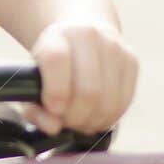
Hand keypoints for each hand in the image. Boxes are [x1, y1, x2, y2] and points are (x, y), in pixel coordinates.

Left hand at [22, 21, 138, 135]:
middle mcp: (88, 36)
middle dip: (75, 117)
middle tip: (67, 121)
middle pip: (88, 91)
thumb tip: (53, 127)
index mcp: (56, 37)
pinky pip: (125, 102)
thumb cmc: (52, 68)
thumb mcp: (32, 82)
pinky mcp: (132, 61)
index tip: (54, 109)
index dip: (56, 92)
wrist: (80, 38)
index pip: (57, 60)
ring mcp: (114, 47)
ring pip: (109, 102)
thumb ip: (34, 109)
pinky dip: (110, 118)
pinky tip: (96, 116)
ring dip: (93, 122)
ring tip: (81, 121)